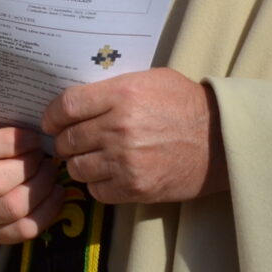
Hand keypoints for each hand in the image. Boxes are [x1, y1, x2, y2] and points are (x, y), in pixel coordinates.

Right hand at [0, 126, 66, 243]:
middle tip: (42, 155)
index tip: (33, 136)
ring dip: (41, 186)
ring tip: (50, 170)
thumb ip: (3, 122)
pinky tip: (56, 191)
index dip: (10, 141)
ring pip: (12, 207)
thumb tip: (40, 122)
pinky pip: (24, 229)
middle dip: (28, 166)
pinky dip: (47, 210)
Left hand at [42, 68, 226, 204]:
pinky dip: (97, 184)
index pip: (66, 106)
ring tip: (89, 159)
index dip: (51, 115)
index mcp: (121, 95)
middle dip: (63, 142)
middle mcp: (119, 128)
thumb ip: (112, 87)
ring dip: (78, 164)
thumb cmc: (185, 104)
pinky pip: (96, 191)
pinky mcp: (136, 187)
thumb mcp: (149, 80)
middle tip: (69, 142)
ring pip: (77, 168)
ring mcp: (126, 160)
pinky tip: (107, 175)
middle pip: (67, 139)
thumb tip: (77, 99)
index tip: (50, 122)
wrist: (221, 140)